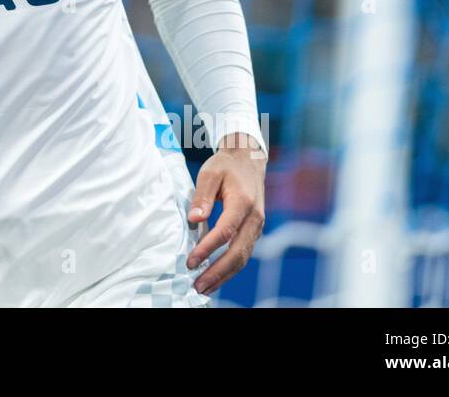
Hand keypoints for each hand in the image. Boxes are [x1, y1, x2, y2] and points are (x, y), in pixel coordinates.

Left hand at [185, 132, 266, 294]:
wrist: (248, 160)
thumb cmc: (226, 166)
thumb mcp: (210, 173)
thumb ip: (202, 196)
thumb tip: (194, 220)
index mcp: (243, 203)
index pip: (225, 231)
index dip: (208, 248)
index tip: (191, 261)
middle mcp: (255, 218)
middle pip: (238, 252)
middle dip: (217, 272)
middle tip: (198, 285)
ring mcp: (257, 226)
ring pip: (243, 257)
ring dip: (224, 275)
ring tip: (204, 287)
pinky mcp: (254, 231)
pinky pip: (243, 253)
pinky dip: (230, 268)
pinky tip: (215, 276)